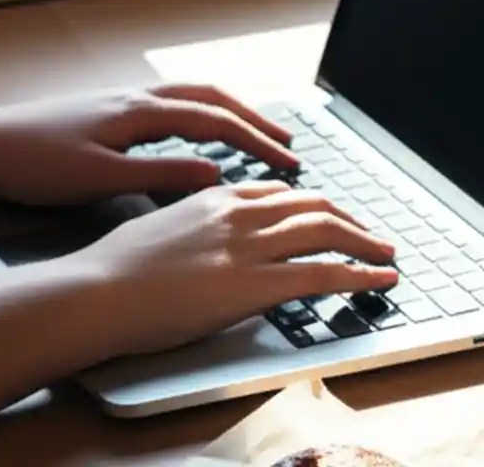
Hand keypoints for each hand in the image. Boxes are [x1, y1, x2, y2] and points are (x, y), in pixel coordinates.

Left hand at [0, 84, 297, 205]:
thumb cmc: (32, 164)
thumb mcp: (100, 179)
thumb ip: (161, 175)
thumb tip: (217, 175)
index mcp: (140, 112)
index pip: (216, 122)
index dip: (258, 142)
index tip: (290, 163)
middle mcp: (137, 98)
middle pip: (214, 99)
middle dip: (256, 120)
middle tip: (289, 144)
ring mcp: (124, 101)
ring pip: (194, 97)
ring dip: (232, 113)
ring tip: (258, 135)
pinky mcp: (110, 111)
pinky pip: (173, 105)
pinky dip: (203, 115)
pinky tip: (203, 135)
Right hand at [73, 181, 397, 354]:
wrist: (95, 292)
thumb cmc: (114, 270)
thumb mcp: (161, 228)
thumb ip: (196, 225)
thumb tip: (211, 240)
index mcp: (215, 197)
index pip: (280, 191)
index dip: (313, 203)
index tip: (330, 214)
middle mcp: (239, 213)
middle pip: (313, 204)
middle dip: (350, 217)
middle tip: (371, 233)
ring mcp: (249, 246)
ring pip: (326, 230)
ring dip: (366, 241)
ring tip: (387, 254)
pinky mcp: (254, 283)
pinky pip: (322, 273)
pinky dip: (360, 274)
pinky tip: (379, 279)